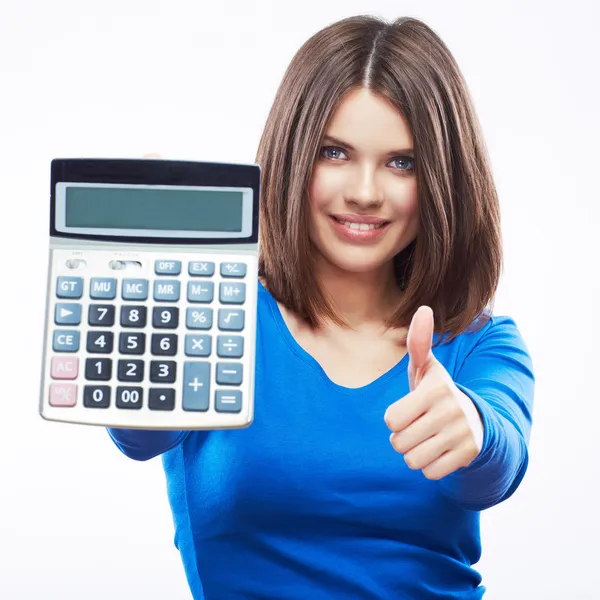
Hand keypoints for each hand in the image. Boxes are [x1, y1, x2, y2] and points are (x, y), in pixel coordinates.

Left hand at [384, 306, 483, 479]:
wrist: (476, 419)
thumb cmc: (438, 392)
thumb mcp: (426, 369)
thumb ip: (419, 343)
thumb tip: (424, 309)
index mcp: (435, 388)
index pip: (391, 420)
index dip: (395, 418)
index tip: (410, 410)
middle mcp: (452, 409)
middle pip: (399, 443)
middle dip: (403, 438)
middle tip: (419, 426)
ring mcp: (463, 433)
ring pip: (413, 461)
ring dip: (415, 453)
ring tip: (429, 438)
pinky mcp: (470, 455)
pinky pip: (430, 473)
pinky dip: (431, 466)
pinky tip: (441, 450)